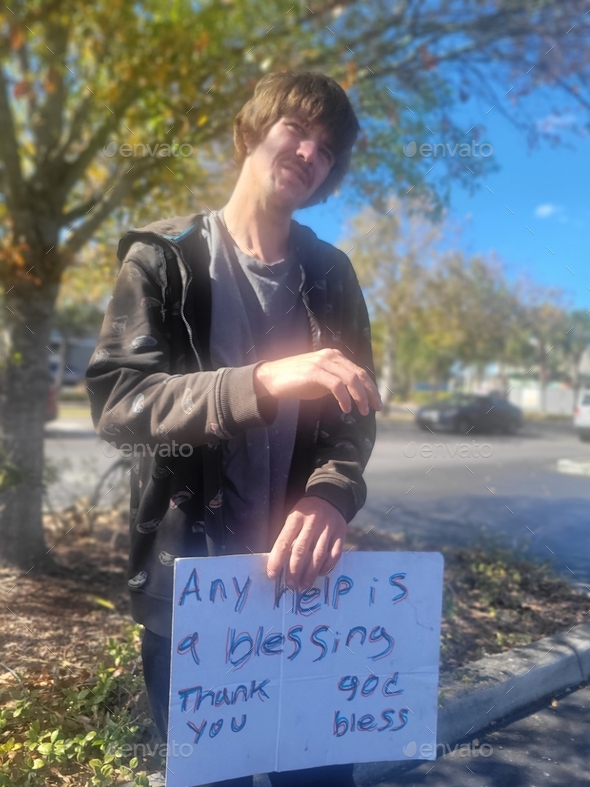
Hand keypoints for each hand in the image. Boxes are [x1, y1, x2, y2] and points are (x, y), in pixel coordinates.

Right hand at [254, 348, 381, 415]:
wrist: (271, 378)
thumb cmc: (296, 381)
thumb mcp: (321, 380)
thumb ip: (337, 383)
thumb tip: (353, 395)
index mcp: (335, 356)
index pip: (359, 371)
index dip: (371, 387)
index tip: (377, 402)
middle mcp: (331, 356)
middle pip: (359, 374)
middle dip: (370, 393)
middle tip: (376, 409)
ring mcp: (322, 362)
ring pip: (350, 379)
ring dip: (360, 397)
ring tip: (363, 411)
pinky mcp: (314, 371)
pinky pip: (336, 385)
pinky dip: (344, 398)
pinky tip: (346, 409)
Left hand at [266, 496, 346, 590]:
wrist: (330, 496)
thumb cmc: (306, 512)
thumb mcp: (293, 517)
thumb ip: (288, 536)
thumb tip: (279, 562)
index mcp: (296, 518)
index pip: (284, 542)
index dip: (277, 560)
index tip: (272, 575)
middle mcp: (312, 523)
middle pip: (301, 551)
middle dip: (294, 571)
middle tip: (290, 585)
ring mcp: (328, 529)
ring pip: (318, 555)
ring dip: (310, 573)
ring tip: (303, 585)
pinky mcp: (341, 533)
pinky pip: (334, 554)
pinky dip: (327, 566)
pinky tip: (320, 574)